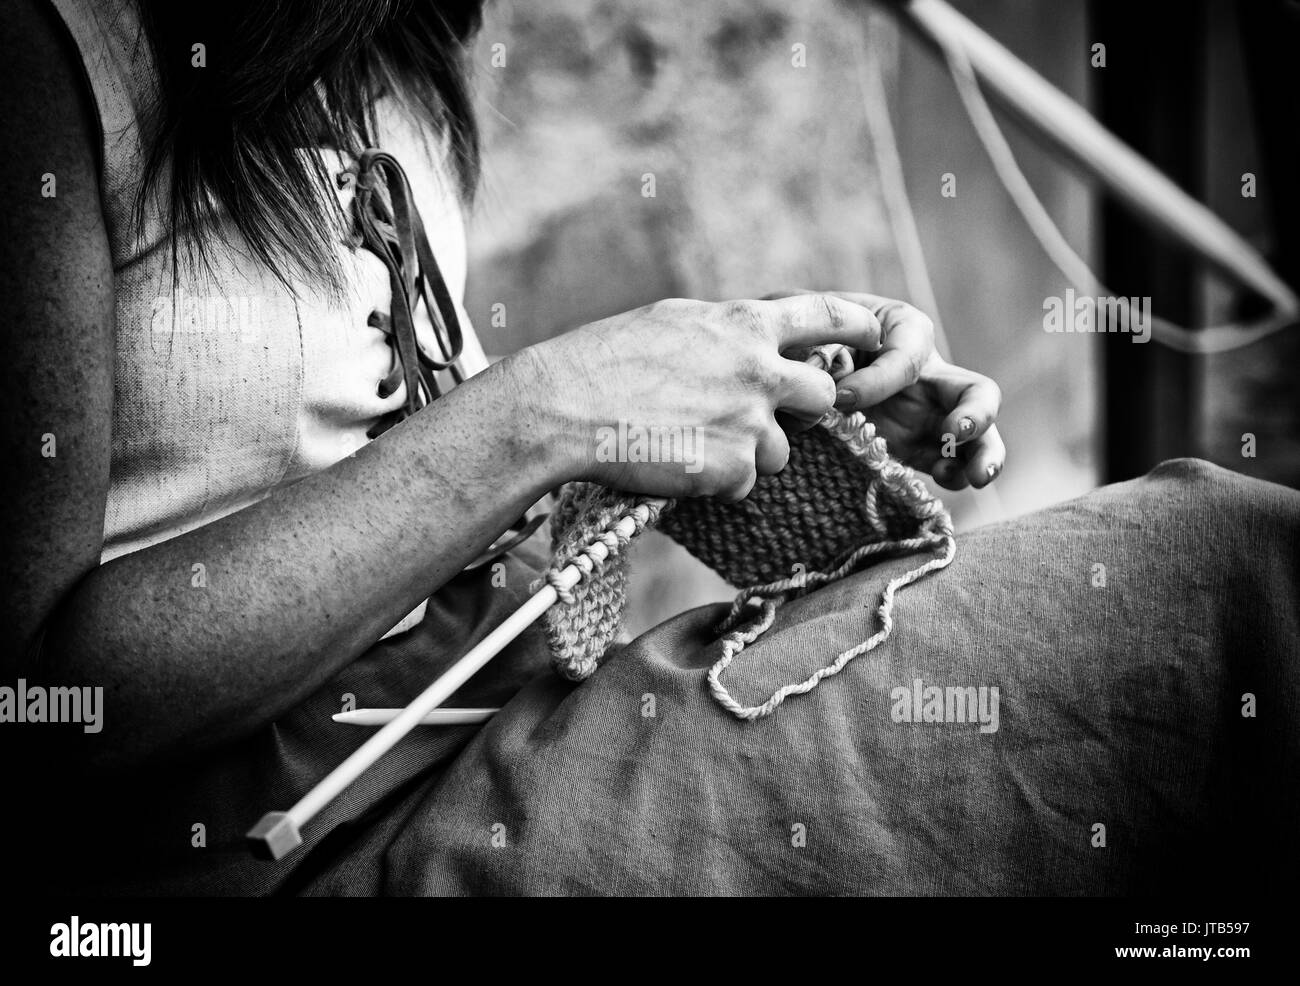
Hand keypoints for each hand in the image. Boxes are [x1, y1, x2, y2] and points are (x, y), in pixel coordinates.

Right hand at [525, 295, 882, 500]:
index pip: (827, 315)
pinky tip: (677, 464)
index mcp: (743, 324)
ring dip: (748, 453)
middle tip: (757, 416)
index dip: (857, 327)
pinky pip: (744, 484)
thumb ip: (724, 331)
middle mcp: (758, 370)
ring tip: (690, 440)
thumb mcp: (673, 323)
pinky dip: (718, 482)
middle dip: (802, 411)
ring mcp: (748, 421)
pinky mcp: (731, 468)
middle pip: (823, 396)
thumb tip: (749, 334)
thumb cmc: (604, 360)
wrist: (564, 408)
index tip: (875, 337)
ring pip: (780, 450)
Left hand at [765, 290, 1005, 490]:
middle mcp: (924, 372)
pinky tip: (947, 481)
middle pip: (972, 390)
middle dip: (974, 412)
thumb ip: (810, 343)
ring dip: (982, 453)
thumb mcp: (802, 325)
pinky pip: (946, 462)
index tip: (840, 396)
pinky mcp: (913, 446)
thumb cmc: (797, 332)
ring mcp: (924, 414)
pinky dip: (953, 474)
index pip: (909, 354)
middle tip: (955, 431)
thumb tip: (820, 374)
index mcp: (901, 328)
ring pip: (975, 433)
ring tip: (975, 474)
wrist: (784, 361)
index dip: (879, 379)